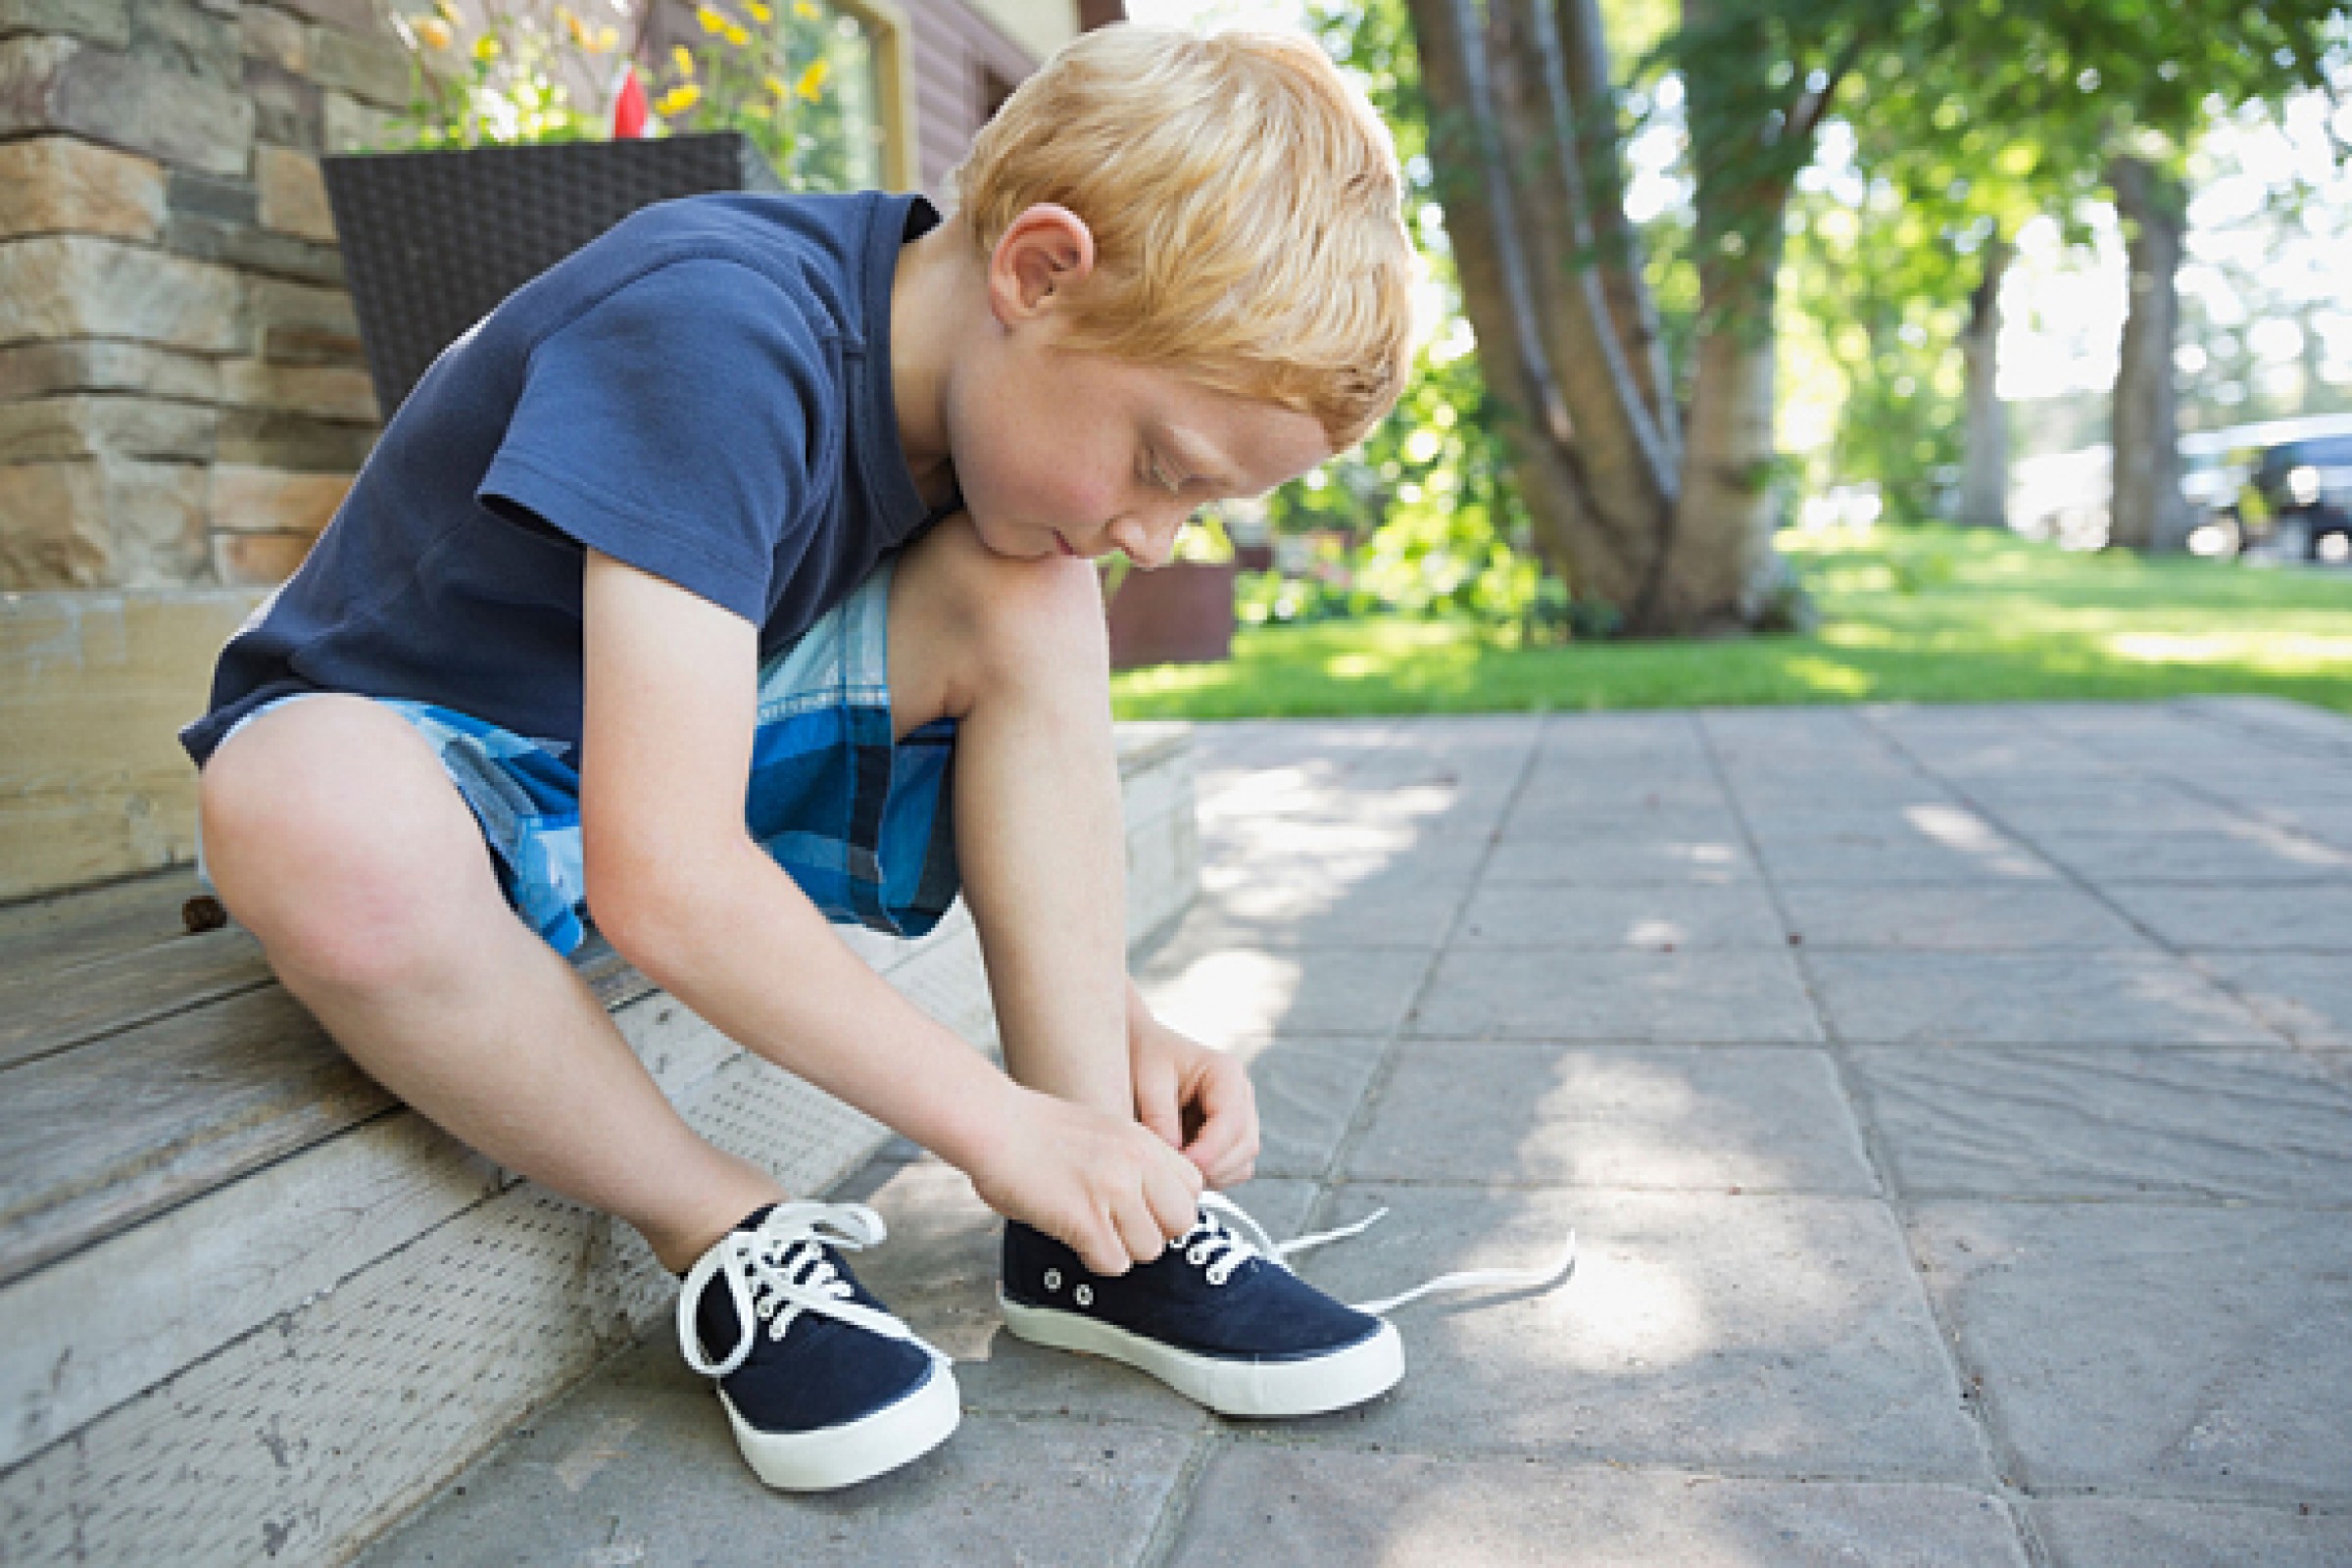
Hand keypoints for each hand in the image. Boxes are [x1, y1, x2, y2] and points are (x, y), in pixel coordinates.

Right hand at [963, 1082, 1203, 1276]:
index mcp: (1144, 1141)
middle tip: (1119, 1226)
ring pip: (1150, 1250)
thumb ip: (1134, 1163)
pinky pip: (1113, 1263)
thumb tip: (1149, 1207)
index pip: (1194, 1188)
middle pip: (1181, 1224)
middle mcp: (1137, 1164)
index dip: (1168, 1205)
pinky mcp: (1085, 1219)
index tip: (1143, 1208)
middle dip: (1153, 1232)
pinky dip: (1094, 1258)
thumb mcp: (1104, 1131)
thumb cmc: (1035, 1130)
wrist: (994, 1124)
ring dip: (1121, 1248)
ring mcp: (1113, 1191)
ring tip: (1091, 1230)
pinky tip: (1074, 1237)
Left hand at [1129, 1012, 1259, 1189]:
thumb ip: (1159, 1114)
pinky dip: (1212, 1176)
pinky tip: (1182, 1166)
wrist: (1139, 1053)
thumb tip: (1175, 1152)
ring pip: (1243, 1162)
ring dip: (1213, 1174)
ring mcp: (1240, 1117)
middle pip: (1246, 1146)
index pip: (1232, 1120)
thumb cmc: (1143, 1058)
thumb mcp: (1146, 1078)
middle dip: (1212, 1166)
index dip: (1210, 1150)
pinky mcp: (1230, 1137)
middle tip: (1173, 1174)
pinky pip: (1233, 1170)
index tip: (1181, 1163)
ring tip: (1175, 1167)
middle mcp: (1241, 1095)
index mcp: (1226, 1072)